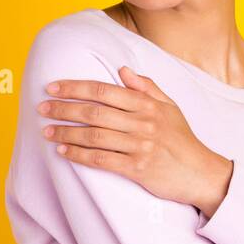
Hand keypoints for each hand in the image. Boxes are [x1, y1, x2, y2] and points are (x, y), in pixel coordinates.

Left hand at [38, 66, 232, 215]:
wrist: (201, 173)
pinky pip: (102, 159)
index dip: (75, 87)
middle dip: (64, 108)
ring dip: (66, 132)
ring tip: (47, 130)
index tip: (53, 87)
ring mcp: (140, 146)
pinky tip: (63, 150)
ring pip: (94, 135)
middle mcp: (142, 123)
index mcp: (148, 104)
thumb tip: (122, 70)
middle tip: (42, 108)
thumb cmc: (183, 140)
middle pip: (94, 112)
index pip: (104, 91)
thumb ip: (146, 88)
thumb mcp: (170, 108)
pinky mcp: (138, 168)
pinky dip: (79, 154)